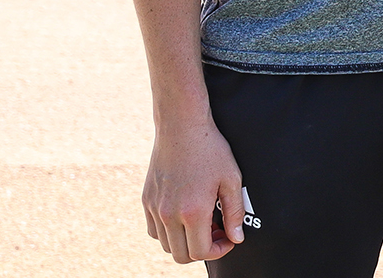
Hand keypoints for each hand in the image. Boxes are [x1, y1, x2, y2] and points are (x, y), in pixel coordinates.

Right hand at [143, 117, 244, 262]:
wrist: (181, 126)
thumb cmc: (211, 150)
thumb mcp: (231, 180)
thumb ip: (235, 213)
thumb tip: (236, 238)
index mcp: (192, 211)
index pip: (200, 252)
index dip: (218, 251)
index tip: (229, 239)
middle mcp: (168, 214)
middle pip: (181, 255)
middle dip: (202, 250)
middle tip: (217, 231)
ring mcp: (154, 208)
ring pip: (166, 245)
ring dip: (185, 242)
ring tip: (203, 222)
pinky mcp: (145, 200)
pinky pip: (154, 230)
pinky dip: (169, 232)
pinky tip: (185, 215)